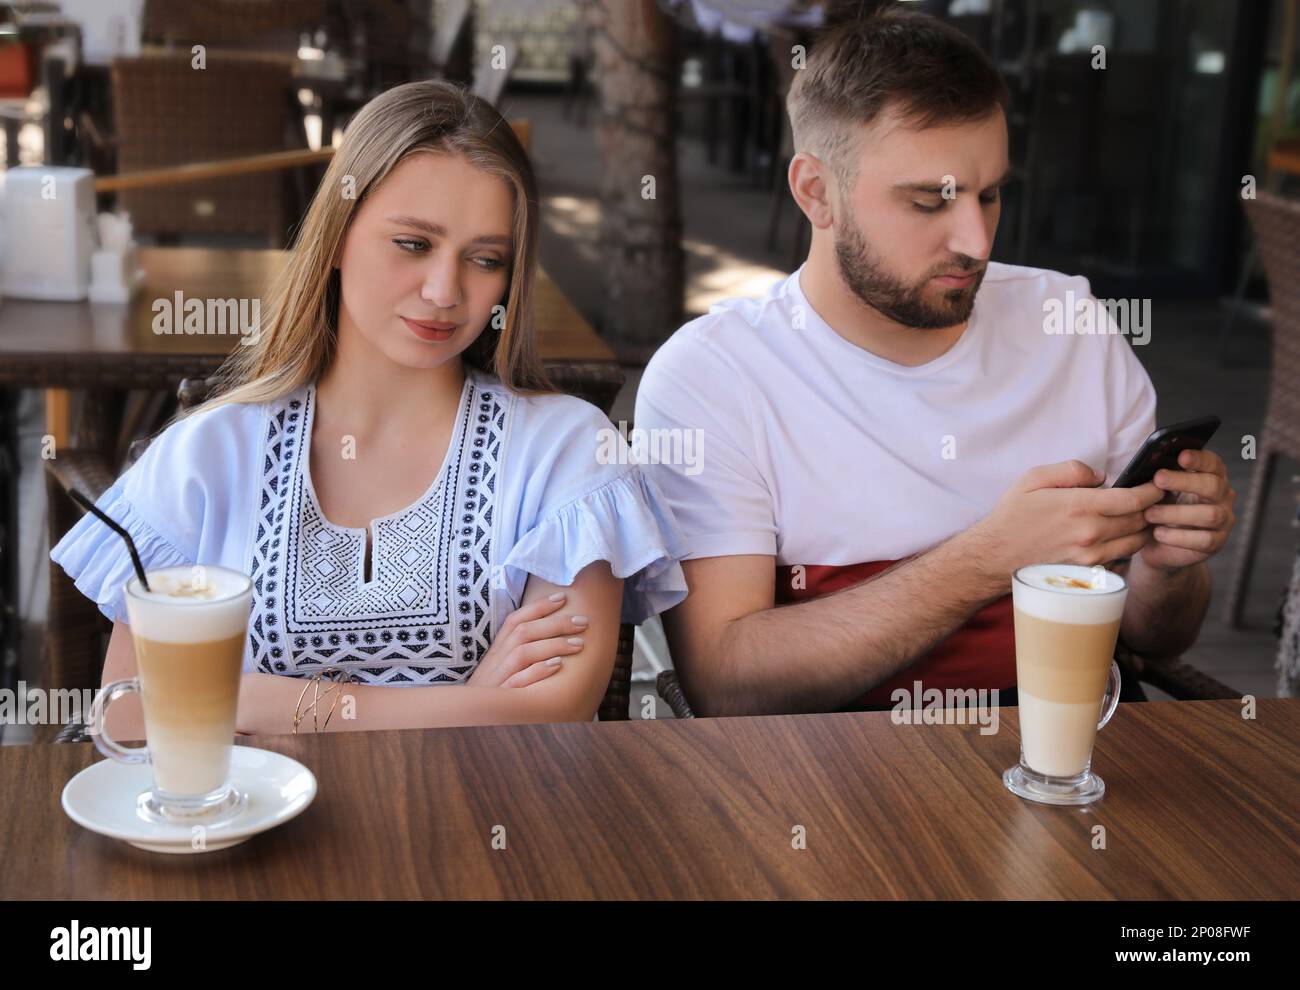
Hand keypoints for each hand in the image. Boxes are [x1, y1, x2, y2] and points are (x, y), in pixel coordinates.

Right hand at [468, 592, 588, 687]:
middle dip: (555, 624)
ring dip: (553, 645)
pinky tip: (558, 666)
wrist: (465, 719)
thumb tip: (547, 632)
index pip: (515, 620)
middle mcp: (495, 660)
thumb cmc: (490, 691)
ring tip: (579, 644)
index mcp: (496, 649)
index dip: (538, 607)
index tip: (563, 597)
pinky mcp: (501, 697)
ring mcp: (497, 678)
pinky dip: (537, 671)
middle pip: (524, 633)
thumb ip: (518, 649)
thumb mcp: (499, 667)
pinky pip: (517, 681)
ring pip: (523, 653)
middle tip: (583, 621)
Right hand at [970, 459, 1163, 580]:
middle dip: (1153, 508)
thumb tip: (1101, 476)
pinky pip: (1121, 558)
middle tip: (1158, 498)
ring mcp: (1091, 557)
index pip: (1133, 499)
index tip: (1159, 483)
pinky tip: (1123, 536)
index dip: (1153, 490)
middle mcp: (1090, 534)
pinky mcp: (1088, 572)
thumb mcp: (1033, 479)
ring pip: (1136, 542)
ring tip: (1145, 516)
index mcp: (1079, 507)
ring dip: (1145, 528)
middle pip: (1141, 521)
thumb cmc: (1012, 516)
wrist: (995, 556)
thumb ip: (1071, 470)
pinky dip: (1128, 546)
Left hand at [1138, 448, 1235, 571]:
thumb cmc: (1160, 509)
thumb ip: (1160, 478)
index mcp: (1211, 477)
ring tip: (1150, 514)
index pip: (1213, 463)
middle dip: (1185, 481)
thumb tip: (1146, 465)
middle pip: (1213, 486)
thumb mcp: (1158, 492)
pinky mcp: (1216, 543)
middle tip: (1158, 479)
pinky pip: (1204, 540)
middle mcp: (1223, 497)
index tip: (1180, 456)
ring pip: (1210, 514)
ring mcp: (1223, 520)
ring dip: (1176, 513)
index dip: (1199, 458)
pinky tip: (1158, 533)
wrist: (1159, 545)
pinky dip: (1178, 537)